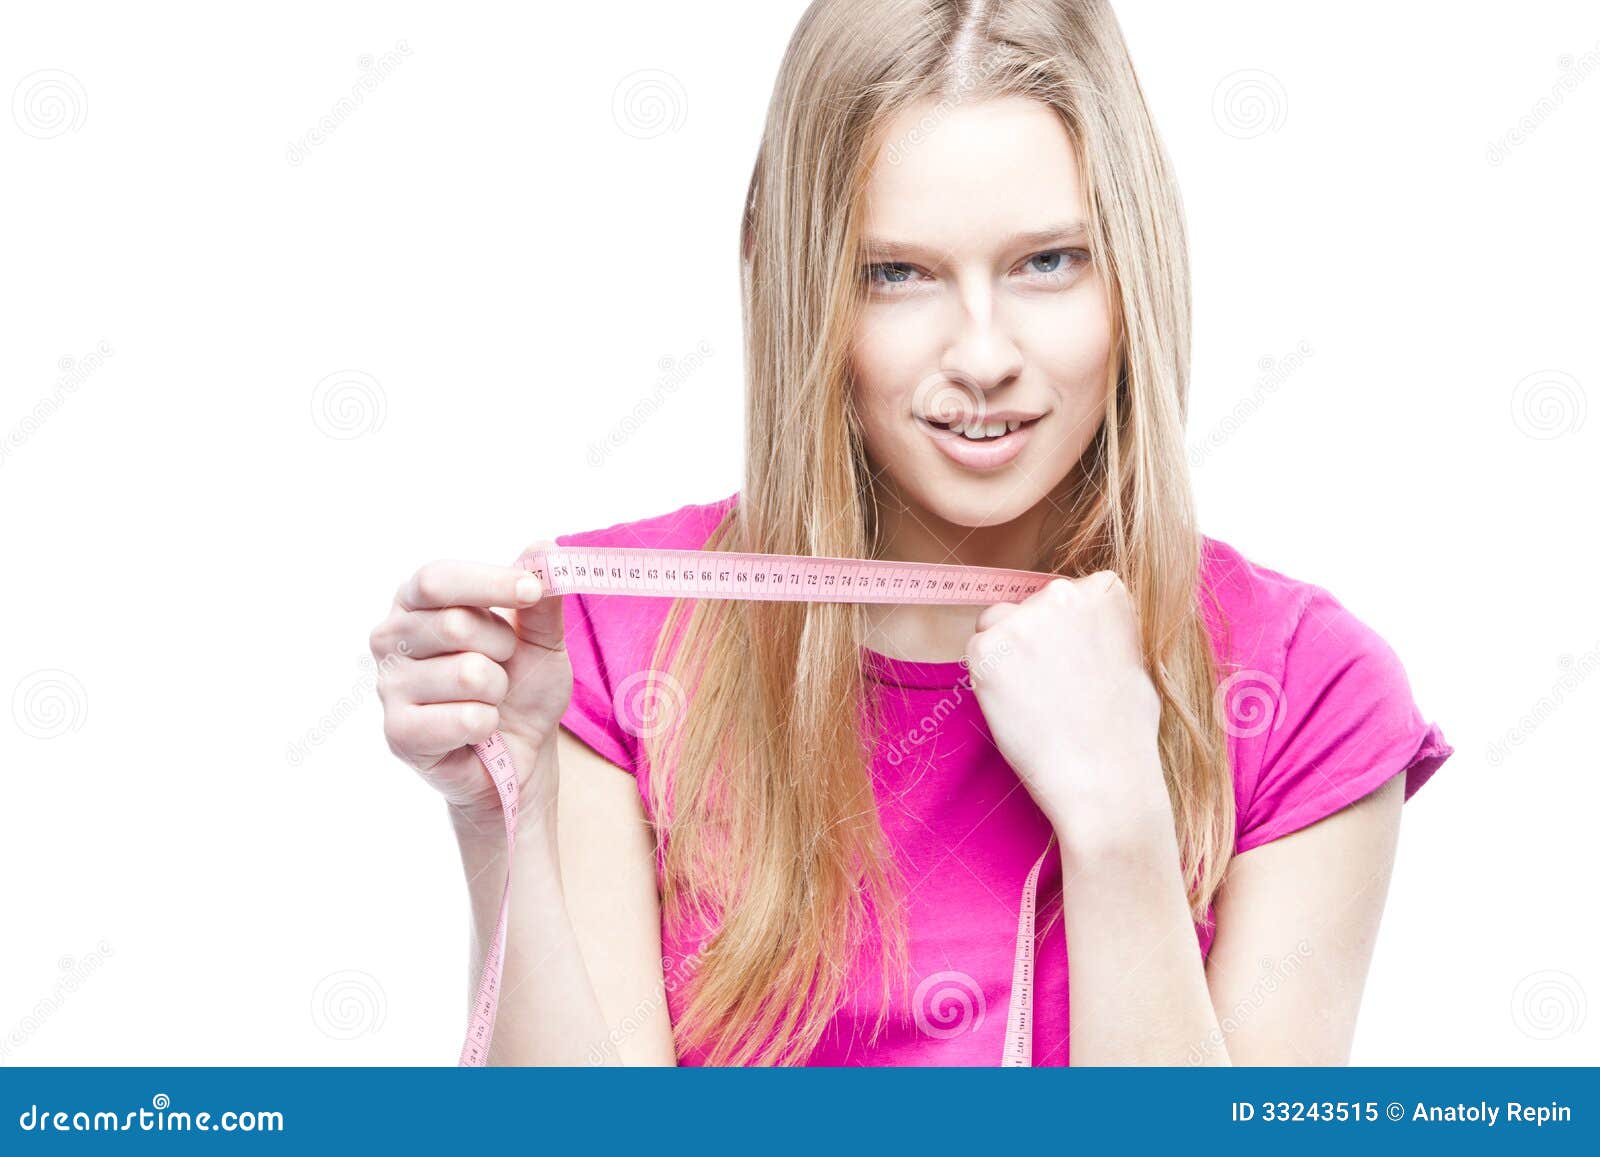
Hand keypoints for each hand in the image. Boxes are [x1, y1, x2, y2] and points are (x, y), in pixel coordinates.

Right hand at [369, 540, 568, 829]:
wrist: (520, 752)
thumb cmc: (522, 685)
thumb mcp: (541, 636)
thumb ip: (542, 597)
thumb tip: (546, 548)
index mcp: (415, 601)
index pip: (438, 578)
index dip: (489, 582)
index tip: (533, 590)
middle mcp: (390, 637)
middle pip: (454, 624)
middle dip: (502, 647)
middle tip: (503, 664)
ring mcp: (388, 686)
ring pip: (467, 674)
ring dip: (498, 690)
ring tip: (489, 699)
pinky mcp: (398, 733)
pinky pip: (466, 719)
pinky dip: (488, 724)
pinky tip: (477, 730)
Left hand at [964, 571, 1167, 841]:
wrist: (1104, 778)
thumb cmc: (1125, 731)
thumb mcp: (1136, 659)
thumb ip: (1106, 629)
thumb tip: (1083, 624)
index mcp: (1106, 591)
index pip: (1068, 595)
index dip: (1066, 632)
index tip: (1074, 665)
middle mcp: (1063, 593)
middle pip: (1029, 606)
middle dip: (1033, 640)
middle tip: (1052, 690)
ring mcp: (1023, 618)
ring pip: (997, 624)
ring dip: (1006, 654)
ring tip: (1036, 700)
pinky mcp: (986, 648)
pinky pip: (976, 652)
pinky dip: (987, 678)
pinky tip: (1017, 707)